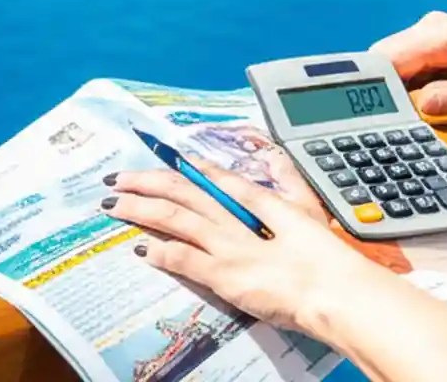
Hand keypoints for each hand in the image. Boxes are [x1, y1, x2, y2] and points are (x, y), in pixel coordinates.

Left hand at [100, 163, 384, 333]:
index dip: (185, 166)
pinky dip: (159, 250)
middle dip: (146, 181)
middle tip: (118, 177)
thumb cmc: (325, 256)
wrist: (331, 289)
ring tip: (114, 204)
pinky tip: (139, 248)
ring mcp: (226, 245)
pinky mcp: (222, 274)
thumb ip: (288, 180)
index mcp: (257, 199)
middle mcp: (235, 217)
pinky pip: (182, 257)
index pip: (213, 176)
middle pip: (182, 191)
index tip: (164, 159)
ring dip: (140, 209)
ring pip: (173, 218)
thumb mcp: (309, 208)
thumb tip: (273, 156)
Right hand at [370, 11, 446, 114]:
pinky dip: (404, 84)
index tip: (359, 108)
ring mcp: (433, 35)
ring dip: (390, 87)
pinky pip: (408, 64)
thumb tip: (423, 106)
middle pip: (383, 57)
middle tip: (376, 121)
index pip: (387, 56)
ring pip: (393, 61)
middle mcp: (431, 28)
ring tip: (391, 117)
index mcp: (441, 36)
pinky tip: (409, 105)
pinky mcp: (437, 46)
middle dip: (376, 87)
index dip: (369, 82)